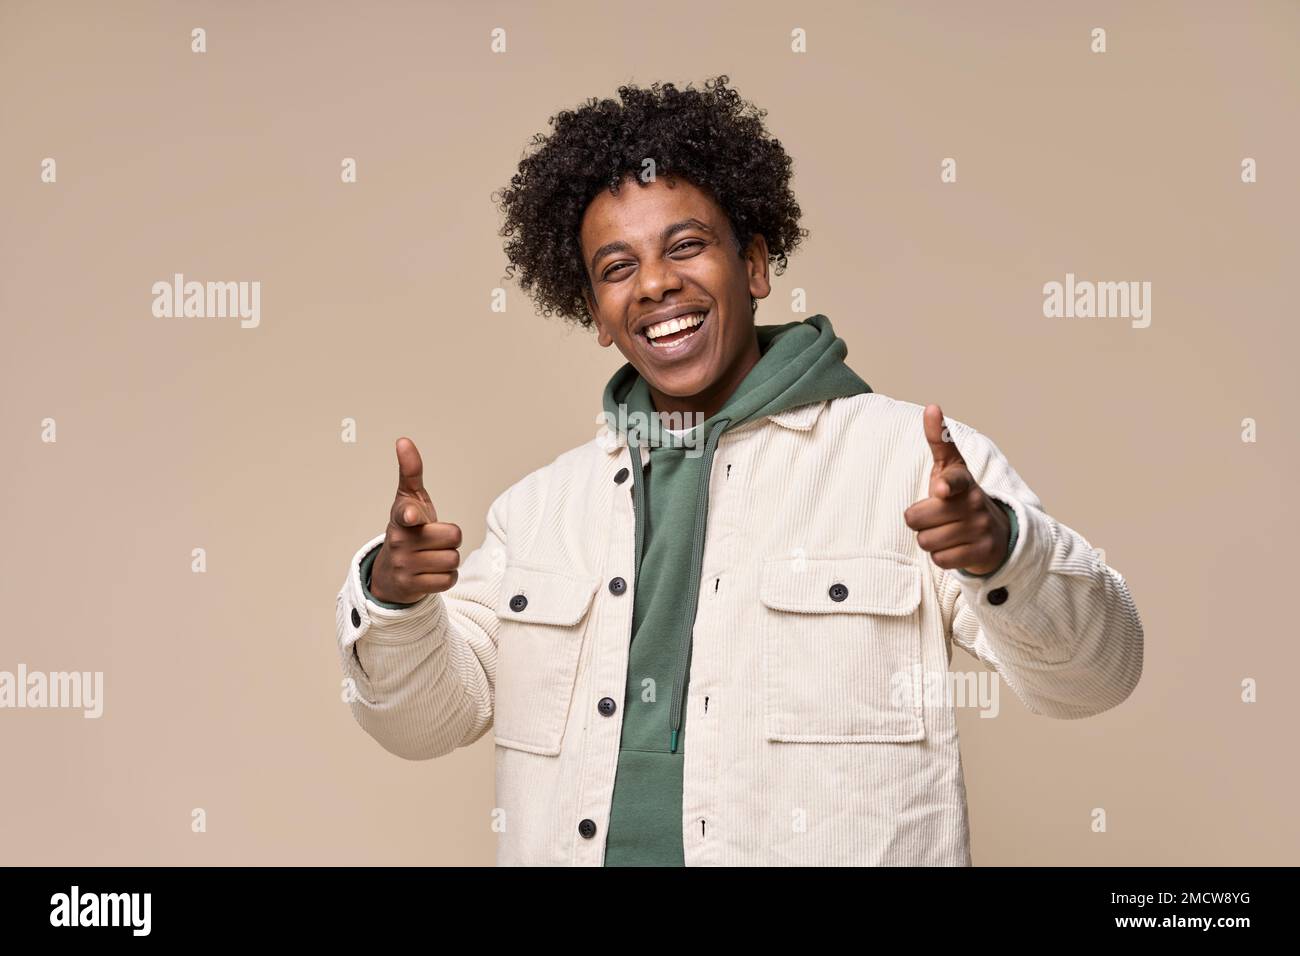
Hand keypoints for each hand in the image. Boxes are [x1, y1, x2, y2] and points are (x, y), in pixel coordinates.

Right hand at [369, 437, 462, 602]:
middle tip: (435, 540)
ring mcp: (404, 565)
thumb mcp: (409, 500)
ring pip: (453, 559)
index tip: (414, 516)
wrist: (392, 572)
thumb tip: (403, 440)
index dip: (412, 515)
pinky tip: (432, 572)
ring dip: (449, 559)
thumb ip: (410, 472)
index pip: (407, 513)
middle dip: (450, 539)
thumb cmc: (408, 529)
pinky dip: (446, 577)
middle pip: (453, 537)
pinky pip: (449, 579)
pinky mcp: (412, 586)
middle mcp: (400, 541)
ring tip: (432, 556)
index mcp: (401, 518)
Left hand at [903, 404, 1010, 574]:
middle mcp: (974, 503)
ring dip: (929, 541)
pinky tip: (954, 547)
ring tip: (946, 532)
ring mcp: (980, 528)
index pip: (953, 480)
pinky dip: (941, 557)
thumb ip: (940, 439)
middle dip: (918, 522)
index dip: (946, 485)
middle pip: (917, 520)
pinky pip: (940, 560)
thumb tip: (932, 406)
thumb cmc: (960, 496)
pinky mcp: (982, 552)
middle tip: (935, 518)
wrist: (995, 532)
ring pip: (926, 542)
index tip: (941, 488)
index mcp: (962, 480)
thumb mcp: (951, 467)